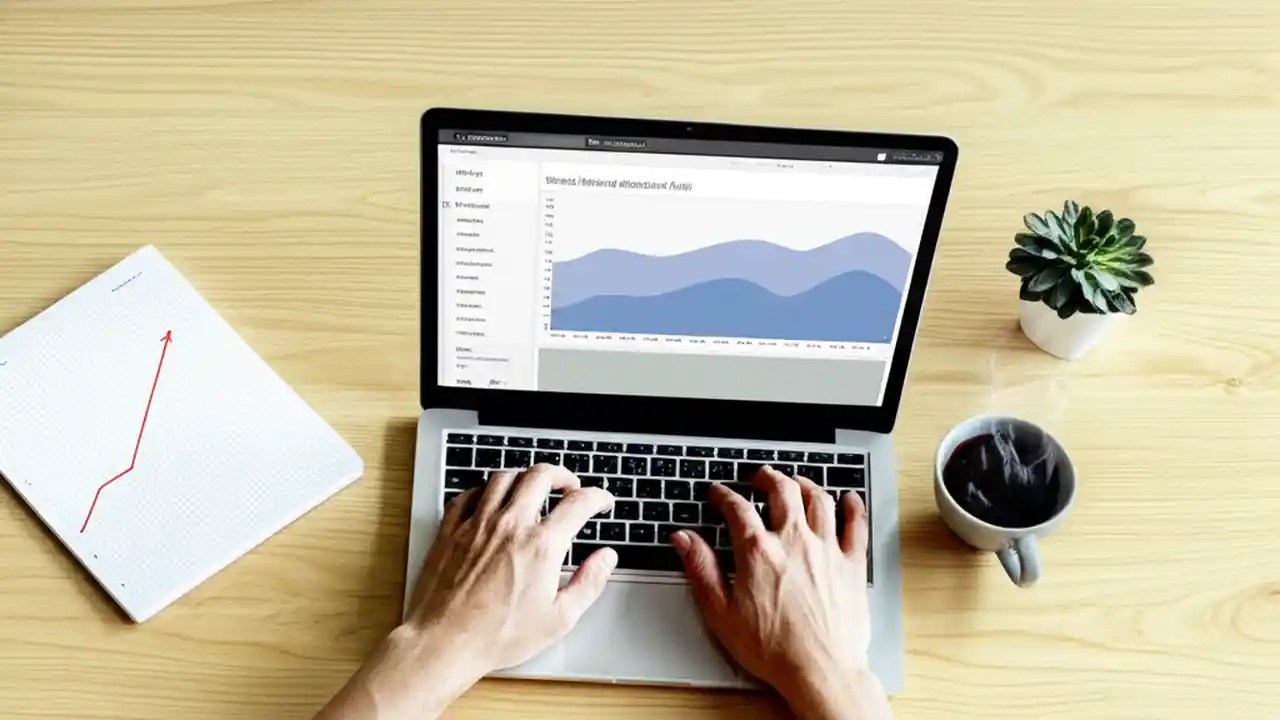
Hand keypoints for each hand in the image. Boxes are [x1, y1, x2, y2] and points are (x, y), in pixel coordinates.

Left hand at [316, 464, 615, 719]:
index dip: (598, 497)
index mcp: (540, 545)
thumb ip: (588, 583)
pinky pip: (469, 492)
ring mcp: (477, 523)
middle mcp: (510, 525)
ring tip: (533, 486)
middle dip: (563, 475)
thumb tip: (606, 559)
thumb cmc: (497, 636)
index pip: (579, 503)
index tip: (601, 502)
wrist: (444, 642)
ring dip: (525, 476)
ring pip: (505, 477)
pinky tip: (491, 499)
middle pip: (541, 476)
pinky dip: (486, 489)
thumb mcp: (558, 619)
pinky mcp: (451, 529)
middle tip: (570, 485)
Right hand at [671, 467, 889, 719]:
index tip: (718, 492)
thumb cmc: (773, 648)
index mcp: (759, 552)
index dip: (724, 495)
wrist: (820, 670)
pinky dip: (853, 507)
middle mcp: (795, 541)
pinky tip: (850, 498)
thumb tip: (684, 540)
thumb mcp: (721, 612)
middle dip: (767, 477)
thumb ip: (701, 569)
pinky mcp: (852, 565)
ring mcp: (827, 550)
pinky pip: (856, 525)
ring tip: (796, 482)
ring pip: (819, 499)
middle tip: (759, 476)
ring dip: (805, 484)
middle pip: (782, 490)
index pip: (737, 508)